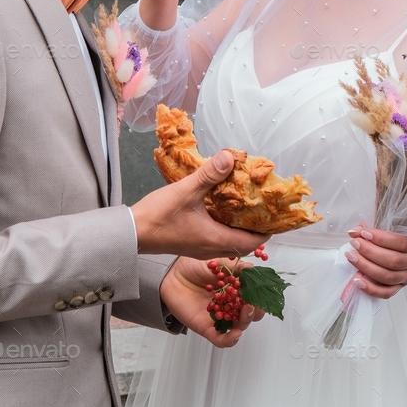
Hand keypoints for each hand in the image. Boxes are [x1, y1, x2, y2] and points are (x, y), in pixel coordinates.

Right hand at [131, 149, 270, 257]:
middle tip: (262, 208)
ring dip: (239, 229)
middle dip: (255, 229)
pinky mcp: (190, 245)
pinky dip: (225, 229)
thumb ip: (209, 174)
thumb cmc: (159, 216)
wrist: (132, 233)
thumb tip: (230, 157)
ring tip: (245, 208)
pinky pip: (216, 241)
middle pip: (244, 244)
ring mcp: (200, 249)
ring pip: (229, 243)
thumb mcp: (186, 191)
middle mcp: (211, 248)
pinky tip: (220, 210)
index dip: (267, 230)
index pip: (252, 241)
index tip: (275, 215)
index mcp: (215, 239)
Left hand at [160, 256, 264, 348]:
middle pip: (250, 314)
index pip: (254, 297)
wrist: (172, 275)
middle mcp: (230, 305)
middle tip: (254, 302)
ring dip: (246, 321)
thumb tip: (253, 270)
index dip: (260, 296)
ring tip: (246, 311)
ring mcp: (220, 317)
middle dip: (256, 310)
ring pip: (239, 326)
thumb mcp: (217, 261)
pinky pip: (221, 339)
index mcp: (236, 289)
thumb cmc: (193, 267)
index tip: (261, 291)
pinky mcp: (207, 327)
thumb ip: (235, 266)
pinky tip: (235, 333)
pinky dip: (230, 339)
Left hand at [342, 225, 406, 299]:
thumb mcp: (391, 227)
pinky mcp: (400, 287)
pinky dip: (371, 289)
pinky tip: (357, 280)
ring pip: (388, 277)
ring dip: (366, 267)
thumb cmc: (399, 235)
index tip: (363, 233)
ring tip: (351, 257)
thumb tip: (354, 232)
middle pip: (394, 261)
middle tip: (354, 243)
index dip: (381, 239)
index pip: (402, 242)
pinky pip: (386, 293)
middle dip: (370, 252)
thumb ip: (372, 226)